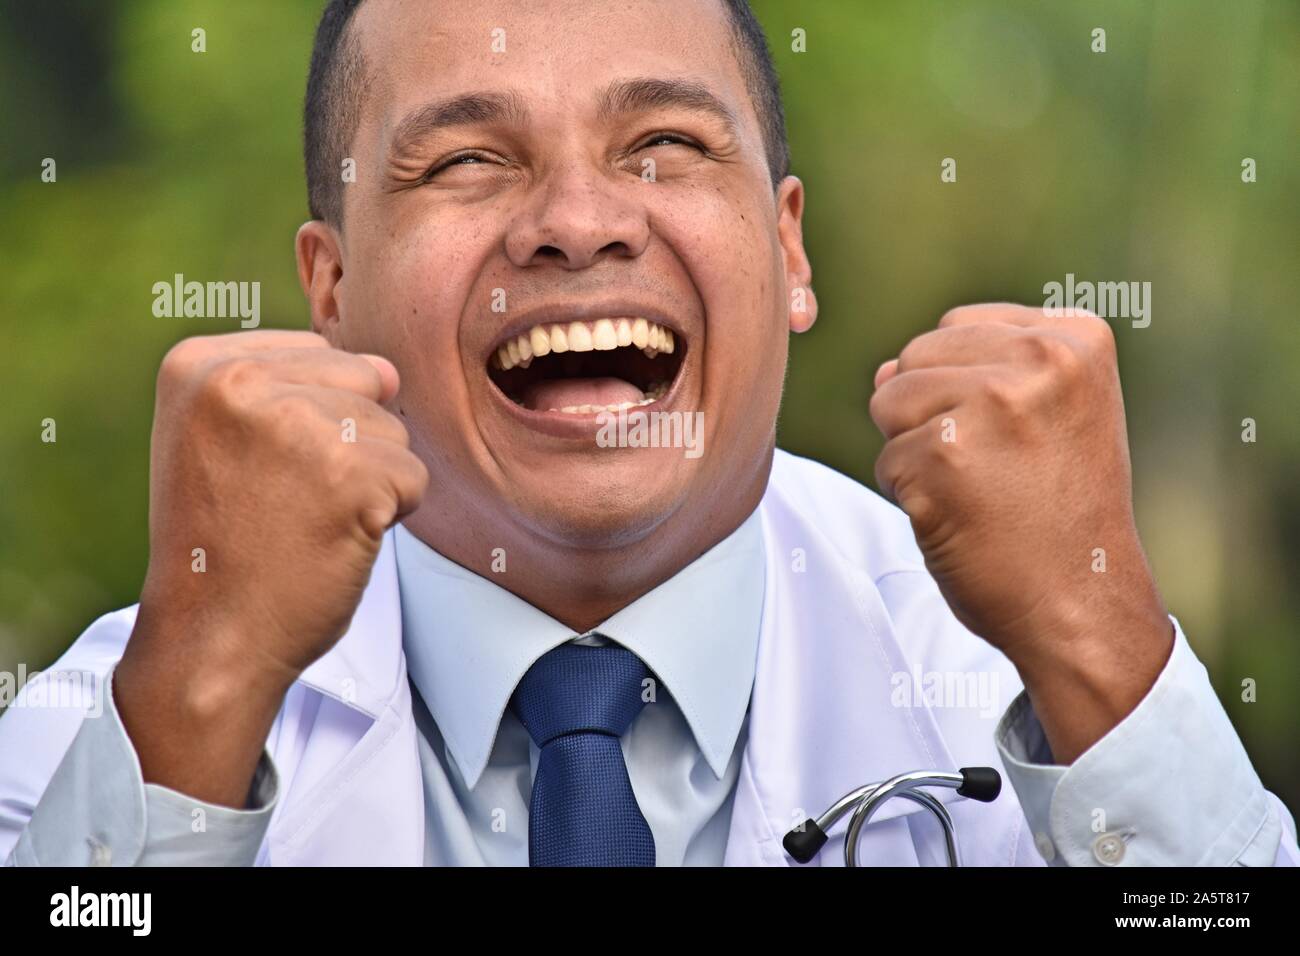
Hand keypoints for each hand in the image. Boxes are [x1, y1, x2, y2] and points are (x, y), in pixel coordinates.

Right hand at [114, 330, 427, 804]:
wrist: (212, 641)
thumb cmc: (227, 546)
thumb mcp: (220, 439)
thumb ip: (292, 385)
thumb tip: (390, 371)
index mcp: (200, 364)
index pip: (318, 354)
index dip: (309, 420)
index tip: (256, 472)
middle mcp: (239, 382)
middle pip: (363, 382)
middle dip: (347, 446)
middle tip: (285, 502)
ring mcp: (295, 424)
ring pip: (393, 431)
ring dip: (369, 483)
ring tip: (304, 523)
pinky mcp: (349, 473)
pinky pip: (413, 478)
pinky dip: (390, 517)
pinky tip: (333, 542)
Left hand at [869, 304, 1172, 761]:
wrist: (1082, 605)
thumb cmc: (1060, 514)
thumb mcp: (1050, 417)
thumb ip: (975, 371)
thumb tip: (884, 369)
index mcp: (1076, 338)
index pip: (958, 327)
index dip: (967, 388)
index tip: (1019, 439)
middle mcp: (1038, 359)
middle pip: (916, 357)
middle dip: (930, 415)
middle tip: (994, 470)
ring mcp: (990, 403)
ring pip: (890, 401)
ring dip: (914, 453)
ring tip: (976, 489)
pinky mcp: (944, 454)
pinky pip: (886, 460)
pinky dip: (909, 497)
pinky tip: (962, 519)